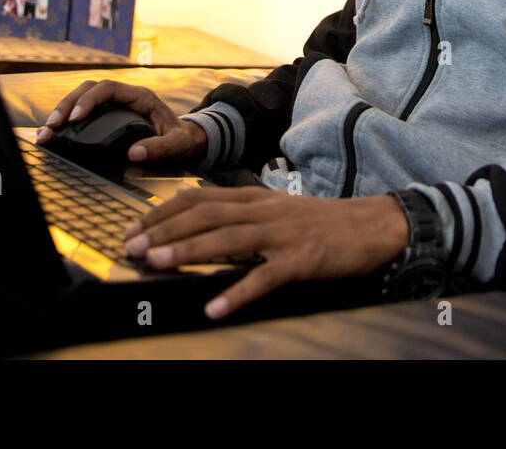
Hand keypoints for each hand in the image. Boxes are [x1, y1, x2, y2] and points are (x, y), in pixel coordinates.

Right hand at [36, 79, 206, 164]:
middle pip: (89, 89)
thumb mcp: (177, 144)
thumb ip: (160, 148)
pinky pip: (84, 110)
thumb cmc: (182, 139)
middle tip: (54, 124)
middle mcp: (125, 96)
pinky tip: (56, 132)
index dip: (89, 100)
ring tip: (49, 129)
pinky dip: (69, 119)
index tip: (76, 118)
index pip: (108, 88)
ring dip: (64, 110)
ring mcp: (116, 104)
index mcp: (141, 96)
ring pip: (82, 97)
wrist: (186, 140)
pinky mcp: (108, 115)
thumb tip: (134, 153)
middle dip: (68, 104)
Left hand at [122, 187, 409, 319]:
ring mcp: (282, 234)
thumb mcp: (277, 210)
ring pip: (228, 240)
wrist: (373, 225)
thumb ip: (241, 214)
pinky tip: (214, 308)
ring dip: (189, 251)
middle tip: (132, 246)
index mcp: (255, 198)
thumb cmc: (322, 222)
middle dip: (164, 231)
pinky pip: (265, 277)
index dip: (163, 211)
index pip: (199, 198)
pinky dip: (237, 292)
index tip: (135, 226)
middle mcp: (264, 211)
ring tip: (157, 264)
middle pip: (206, 215)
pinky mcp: (301, 259)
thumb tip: (199, 224)